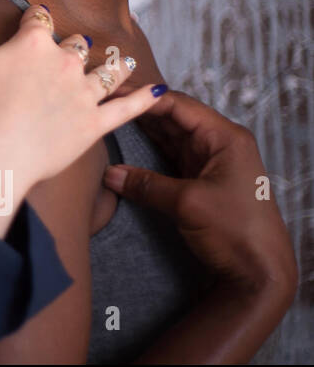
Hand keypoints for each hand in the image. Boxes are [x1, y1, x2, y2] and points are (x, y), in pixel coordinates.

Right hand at [0, 3, 162, 197]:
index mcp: (32, 43)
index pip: (39, 18)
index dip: (36, 17)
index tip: (35, 18)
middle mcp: (63, 62)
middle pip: (77, 44)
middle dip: (74, 46)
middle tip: (72, 52)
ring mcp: (82, 93)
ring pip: (107, 70)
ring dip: (116, 64)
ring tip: (124, 60)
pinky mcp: (95, 123)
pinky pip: (128, 108)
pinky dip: (145, 98)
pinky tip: (159, 90)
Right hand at [103, 90, 297, 300]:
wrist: (260, 273)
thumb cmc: (235, 231)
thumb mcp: (187, 203)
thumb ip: (147, 184)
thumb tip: (109, 174)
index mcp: (226, 138)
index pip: (179, 105)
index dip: (145, 98)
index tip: (112, 93)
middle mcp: (220, 144)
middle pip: (174, 117)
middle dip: (141, 110)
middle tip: (105, 102)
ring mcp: (211, 162)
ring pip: (171, 136)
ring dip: (144, 128)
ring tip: (111, 116)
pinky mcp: (203, 180)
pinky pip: (171, 156)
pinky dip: (150, 149)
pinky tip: (128, 142)